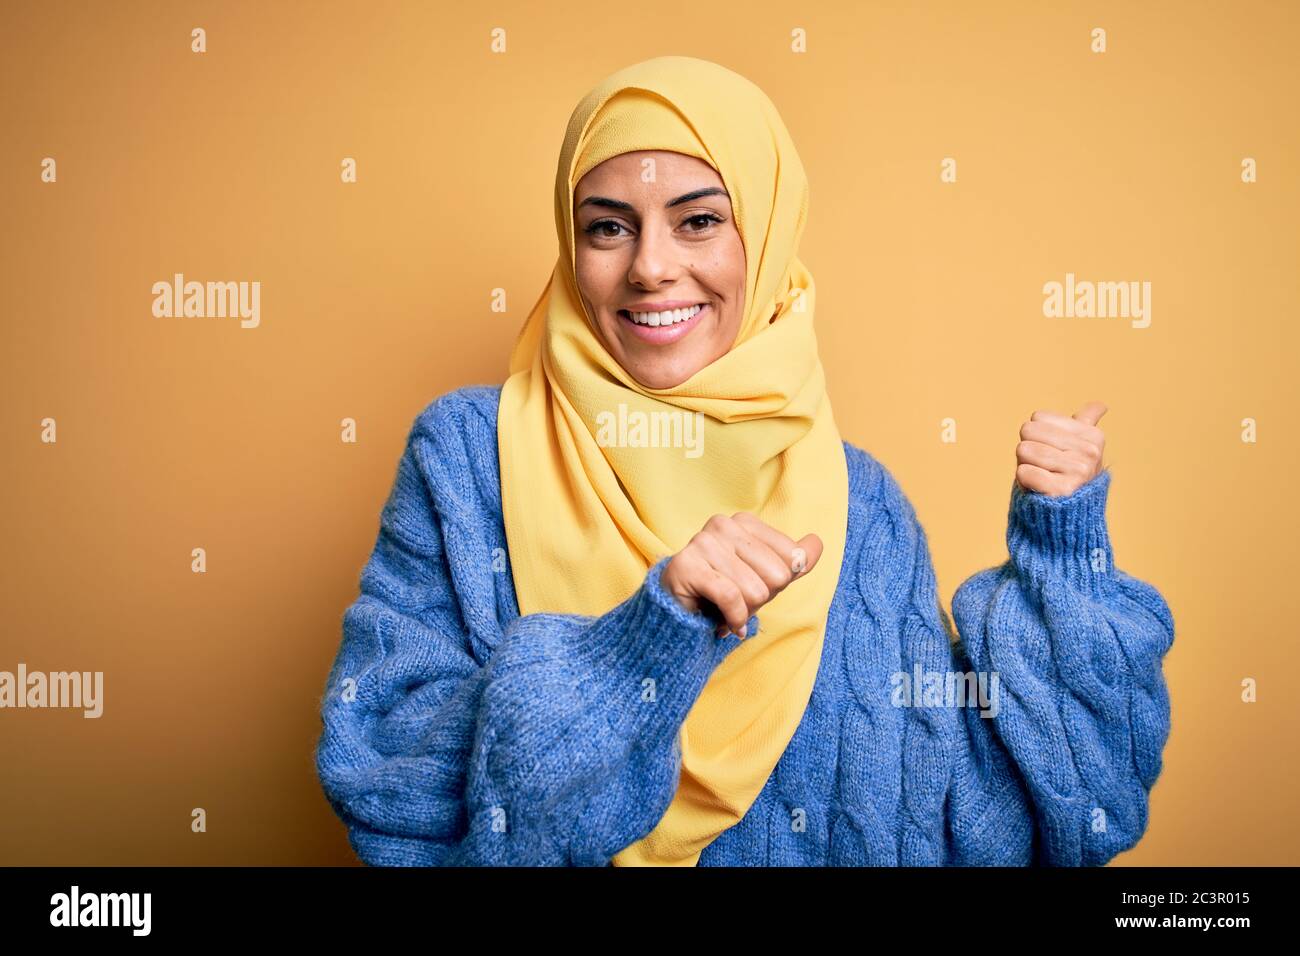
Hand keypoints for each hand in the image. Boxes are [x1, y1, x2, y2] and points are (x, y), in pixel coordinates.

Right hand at [660, 513, 822, 638]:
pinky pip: (731, 598)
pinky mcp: (686, 565)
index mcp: (744, 522)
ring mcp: (702, 542)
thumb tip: (816, 543)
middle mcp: (723, 524)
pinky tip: (723, 623)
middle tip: (736, 602)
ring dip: (744, 612)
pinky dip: (733, 619)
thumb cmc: (724, 594)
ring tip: (724, 610)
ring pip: (755, 590)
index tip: (751, 587)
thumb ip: (794, 561)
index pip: (792, 559)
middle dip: (760, 600)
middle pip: (777, 576)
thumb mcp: (765, 578)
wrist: (677, 616)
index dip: (777, 585)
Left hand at [1015, 400, 1107, 496]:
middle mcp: (1090, 451)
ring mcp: (1079, 471)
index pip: (1038, 417)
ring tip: (1044, 477)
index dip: (1038, 435)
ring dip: (1026, 466)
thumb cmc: (1066, 474)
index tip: (1054, 452)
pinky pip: (1023, 472)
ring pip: (1024, 450)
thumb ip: (1087, 422)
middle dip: (1029, 450)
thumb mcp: (1079, 446)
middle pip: (1028, 431)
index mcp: (1093, 435)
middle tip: (1046, 467)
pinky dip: (1025, 482)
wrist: (1067, 516)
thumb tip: (1101, 405)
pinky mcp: (1062, 490)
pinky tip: (1040, 489)